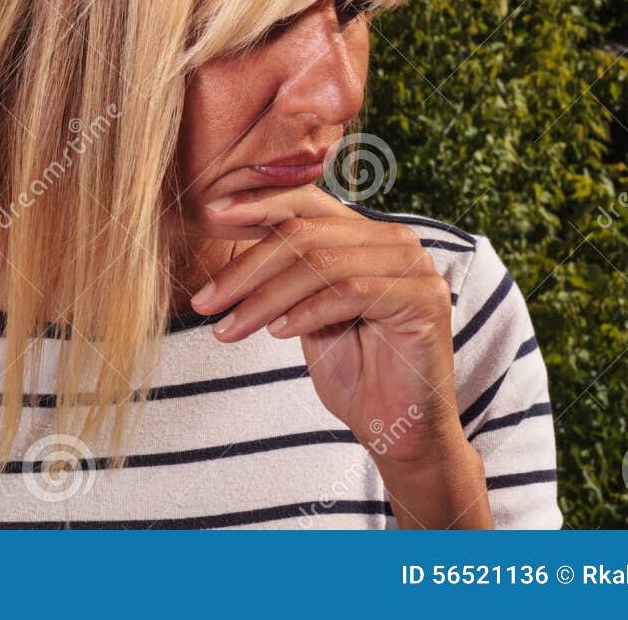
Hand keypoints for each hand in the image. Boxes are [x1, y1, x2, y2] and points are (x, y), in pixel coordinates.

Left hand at [189, 185, 492, 526]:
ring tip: (230, 328)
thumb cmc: (351, 368)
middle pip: (304, 233)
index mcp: (364, 233)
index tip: (210, 213)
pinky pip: (349, 292)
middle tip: (204, 301)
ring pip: (320, 264)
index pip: (305, 200)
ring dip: (264, 298)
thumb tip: (222, 227)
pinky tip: (278, 333)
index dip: (256, 203)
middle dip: (245, 269)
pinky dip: (305, 312)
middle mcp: (393, 240)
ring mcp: (413, 266)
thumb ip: (282, 269)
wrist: (398, 427)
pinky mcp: (424, 298)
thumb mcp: (303, 309)